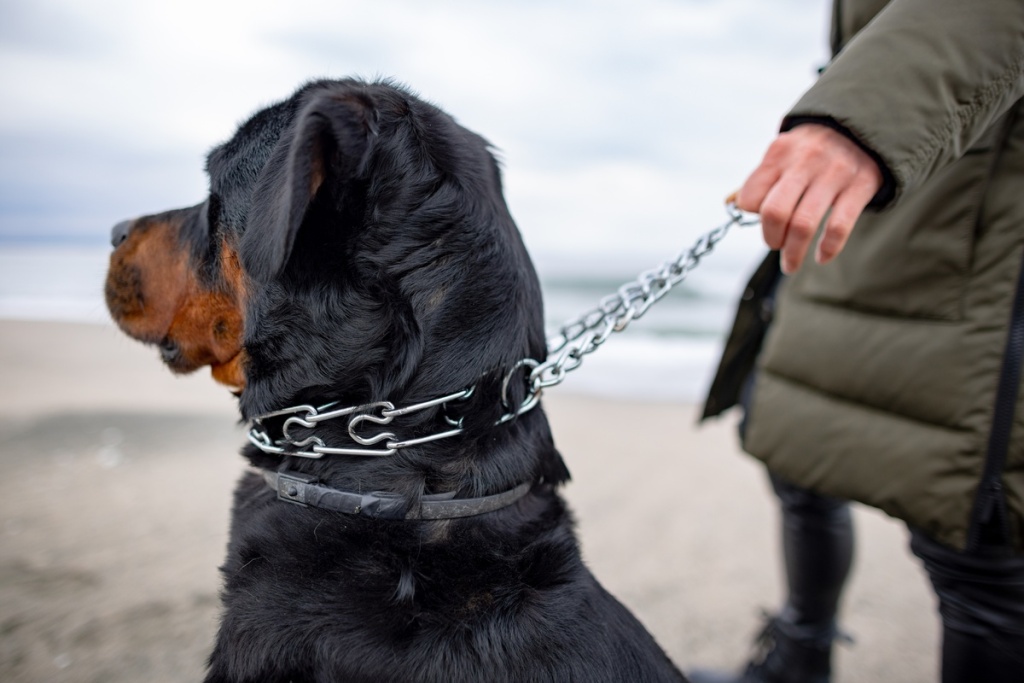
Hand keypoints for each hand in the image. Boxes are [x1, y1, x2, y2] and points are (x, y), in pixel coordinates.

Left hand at [737, 123, 882, 273]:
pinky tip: (821, 257)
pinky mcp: (860, 186)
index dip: (752, 215)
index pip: (751, 197)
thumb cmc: (811, 152)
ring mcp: (834, 173)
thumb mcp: (784, 152)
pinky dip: (827, 249)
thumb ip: (764, 179)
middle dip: (770, 238)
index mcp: (780, 153)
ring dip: (793, 253)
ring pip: (803, 225)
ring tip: (791, 263)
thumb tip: (740, 210)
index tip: (761, 219)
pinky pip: (838, 227)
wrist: (862, 129)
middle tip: (774, 244)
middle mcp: (805, 161)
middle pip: (774, 212)